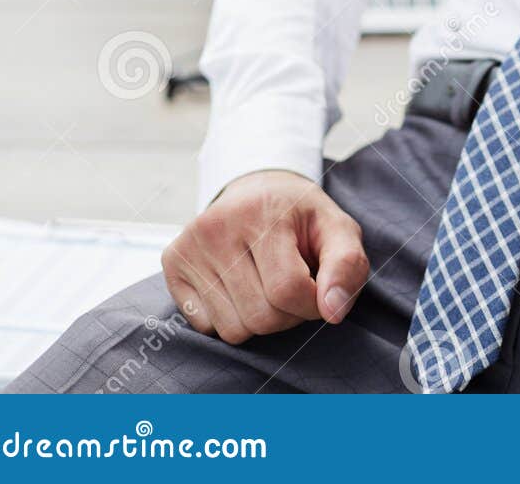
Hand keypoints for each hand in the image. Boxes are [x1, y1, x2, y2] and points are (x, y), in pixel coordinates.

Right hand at [161, 169, 369, 344]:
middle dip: (287, 315)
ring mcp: (190, 245)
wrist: (257, 189)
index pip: (289, 290)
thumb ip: (347, 265)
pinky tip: (239, 287)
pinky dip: (230, 318)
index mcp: (264, 210)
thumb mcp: (337, 229)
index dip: (312, 303)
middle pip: (261, 317)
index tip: (318, 287)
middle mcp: (218, 225)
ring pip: (233, 330)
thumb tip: (333, 312)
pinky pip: (207, 328)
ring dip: (259, 320)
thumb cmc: (300, 217)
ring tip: (266, 284)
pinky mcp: (172, 263)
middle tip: (291, 284)